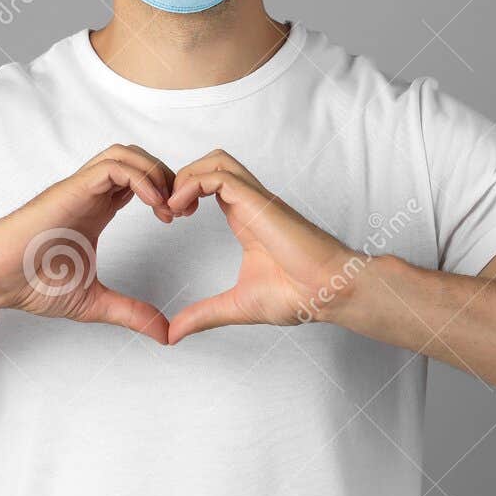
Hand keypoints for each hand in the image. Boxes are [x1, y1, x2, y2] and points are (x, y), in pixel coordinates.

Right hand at [0, 145, 176, 342]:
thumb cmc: (30, 284)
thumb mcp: (95, 302)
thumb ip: (130, 313)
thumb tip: (164, 334)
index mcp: (95, 211)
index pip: (138, 182)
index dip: (165, 192)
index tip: (178, 218)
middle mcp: (89, 194)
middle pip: (137, 160)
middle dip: (167, 177)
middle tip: (181, 210)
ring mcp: (79, 189)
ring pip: (126, 154)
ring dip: (155, 174)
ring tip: (168, 206)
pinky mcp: (71, 190)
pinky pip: (113, 167)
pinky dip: (140, 178)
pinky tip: (153, 204)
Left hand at [164, 149, 358, 343]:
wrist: (328, 292)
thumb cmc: (297, 295)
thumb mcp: (235, 306)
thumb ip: (203, 315)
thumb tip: (173, 334)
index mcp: (244, 217)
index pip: (211, 183)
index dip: (183, 193)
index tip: (169, 219)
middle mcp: (250, 203)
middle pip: (211, 162)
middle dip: (181, 177)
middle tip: (167, 210)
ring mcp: (256, 200)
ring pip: (215, 161)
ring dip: (186, 177)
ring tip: (173, 208)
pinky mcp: (259, 203)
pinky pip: (219, 176)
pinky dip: (193, 185)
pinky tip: (182, 210)